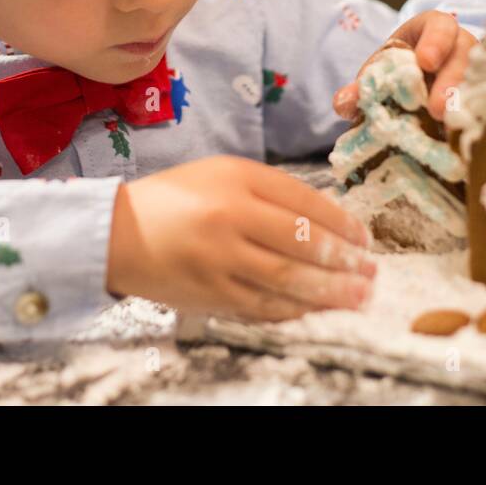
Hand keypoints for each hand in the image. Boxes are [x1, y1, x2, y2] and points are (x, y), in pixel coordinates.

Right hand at [105, 155, 375, 321]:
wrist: (115, 233)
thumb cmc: (174, 199)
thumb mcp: (220, 174)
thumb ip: (268, 190)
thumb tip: (323, 218)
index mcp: (237, 178)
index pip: (304, 201)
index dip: (341, 222)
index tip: (363, 237)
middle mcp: (231, 216)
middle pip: (302, 242)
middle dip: (343, 260)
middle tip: (370, 271)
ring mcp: (220, 259)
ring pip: (288, 279)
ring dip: (329, 291)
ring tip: (357, 296)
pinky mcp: (211, 293)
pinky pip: (262, 306)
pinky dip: (294, 310)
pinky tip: (316, 310)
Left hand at [332, 10, 476, 122]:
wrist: (418, 80)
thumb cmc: (400, 68)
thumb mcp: (380, 70)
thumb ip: (361, 85)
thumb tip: (343, 104)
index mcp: (436, 29)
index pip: (442, 26)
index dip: (436, 42)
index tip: (425, 62)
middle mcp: (463, 47)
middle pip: (465, 57)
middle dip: (451, 82)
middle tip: (436, 110)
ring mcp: (477, 73)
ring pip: (480, 84)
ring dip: (464, 106)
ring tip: (449, 130)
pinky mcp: (482, 100)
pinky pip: (484, 109)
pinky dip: (473, 124)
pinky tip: (462, 143)